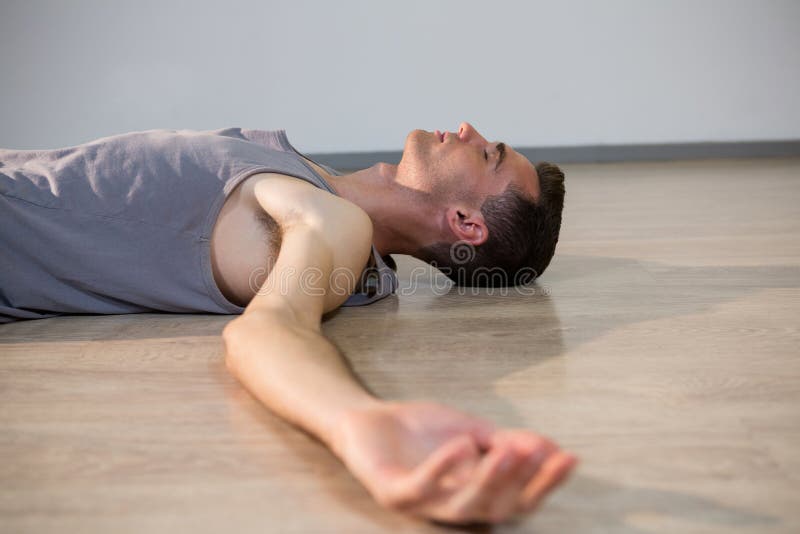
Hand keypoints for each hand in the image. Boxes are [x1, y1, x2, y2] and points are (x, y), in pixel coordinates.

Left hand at [330, 401, 577, 523]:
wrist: (368, 420)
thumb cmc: (422, 430)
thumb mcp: (472, 430)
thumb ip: (506, 441)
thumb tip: (551, 446)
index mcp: (476, 495)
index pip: (519, 499)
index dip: (545, 483)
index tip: (569, 457)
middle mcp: (453, 506)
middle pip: (497, 507)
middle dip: (521, 480)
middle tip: (539, 451)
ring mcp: (422, 504)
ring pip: (464, 506)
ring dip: (490, 479)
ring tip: (507, 450)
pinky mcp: (393, 494)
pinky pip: (421, 487)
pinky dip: (443, 468)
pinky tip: (462, 445)